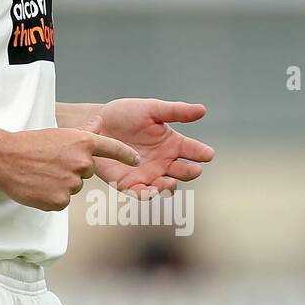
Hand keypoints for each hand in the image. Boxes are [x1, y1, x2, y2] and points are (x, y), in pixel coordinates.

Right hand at [0, 127, 140, 211]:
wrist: (5, 158)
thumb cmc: (29, 143)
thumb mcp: (58, 133)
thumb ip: (82, 133)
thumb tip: (99, 124)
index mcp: (82, 143)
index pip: (112, 149)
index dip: (126, 155)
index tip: (137, 160)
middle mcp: (81, 163)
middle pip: (87, 171)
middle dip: (73, 168)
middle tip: (51, 162)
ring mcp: (71, 184)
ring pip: (74, 187)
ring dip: (61, 183)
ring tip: (41, 173)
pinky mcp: (60, 201)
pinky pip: (62, 200)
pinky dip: (52, 196)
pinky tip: (38, 185)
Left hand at [83, 99, 214, 197]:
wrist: (96, 123)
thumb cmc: (125, 114)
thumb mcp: (151, 109)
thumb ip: (175, 111)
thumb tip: (203, 110)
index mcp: (172, 144)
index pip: (193, 150)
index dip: (201, 153)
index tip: (208, 154)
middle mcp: (164, 162)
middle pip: (183, 171)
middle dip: (190, 172)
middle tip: (195, 169)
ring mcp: (148, 174)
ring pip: (164, 186)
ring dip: (168, 187)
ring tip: (170, 182)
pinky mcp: (129, 183)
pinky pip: (140, 193)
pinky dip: (146, 194)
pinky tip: (150, 191)